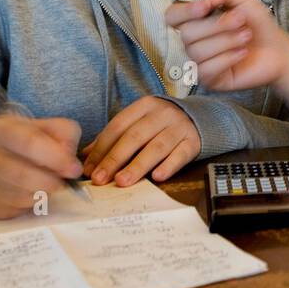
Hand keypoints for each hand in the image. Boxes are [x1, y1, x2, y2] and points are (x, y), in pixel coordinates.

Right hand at [0, 114, 83, 218]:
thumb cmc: (15, 139)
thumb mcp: (40, 125)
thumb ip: (63, 134)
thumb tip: (71, 162)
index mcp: (0, 131)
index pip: (29, 144)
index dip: (56, 158)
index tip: (74, 169)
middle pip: (22, 175)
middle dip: (51, 182)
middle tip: (62, 181)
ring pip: (19, 197)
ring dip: (41, 194)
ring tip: (45, 183)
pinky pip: (13, 210)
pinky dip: (28, 204)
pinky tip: (28, 192)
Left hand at [81, 95, 199, 186]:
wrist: (202, 117)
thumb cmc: (163, 124)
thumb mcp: (140, 122)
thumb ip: (115, 137)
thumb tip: (86, 156)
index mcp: (145, 106)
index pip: (118, 126)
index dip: (101, 148)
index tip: (89, 168)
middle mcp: (162, 114)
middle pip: (134, 137)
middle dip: (114, 159)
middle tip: (100, 178)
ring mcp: (179, 127)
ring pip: (156, 147)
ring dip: (137, 166)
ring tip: (122, 181)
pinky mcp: (194, 142)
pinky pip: (180, 155)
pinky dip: (168, 166)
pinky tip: (157, 177)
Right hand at [166, 0, 288, 90]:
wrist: (276, 48)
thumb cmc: (256, 23)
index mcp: (195, 19)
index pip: (173, 16)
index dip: (186, 11)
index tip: (207, 6)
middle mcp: (193, 41)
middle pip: (187, 34)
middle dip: (217, 26)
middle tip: (242, 21)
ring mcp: (199, 61)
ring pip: (197, 52)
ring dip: (227, 41)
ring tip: (246, 37)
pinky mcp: (209, 79)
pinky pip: (206, 70)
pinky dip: (228, 59)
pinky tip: (242, 53)